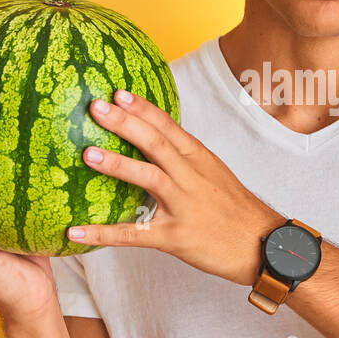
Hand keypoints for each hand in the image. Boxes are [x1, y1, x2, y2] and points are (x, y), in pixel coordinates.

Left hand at [67, 89, 284, 285]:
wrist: (262, 244)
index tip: (118, 93)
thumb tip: (152, 141)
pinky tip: (75, 231)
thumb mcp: (214, 173)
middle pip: (155, 143)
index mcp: (198, 158)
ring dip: (116, 164)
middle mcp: (190, 177)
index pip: (168, 126)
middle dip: (125, 123)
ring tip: (86, 153)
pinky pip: (134, 233)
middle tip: (96, 108)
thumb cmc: (235, 209)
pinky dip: (103, 232)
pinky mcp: (175, 237)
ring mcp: (183, 206)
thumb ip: (185, 158)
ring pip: (147, 178)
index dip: (143, 108)